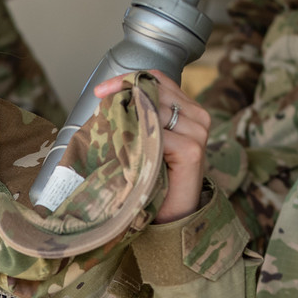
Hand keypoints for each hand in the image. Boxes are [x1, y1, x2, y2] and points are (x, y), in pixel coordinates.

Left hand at [96, 68, 209, 221]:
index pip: (157, 79)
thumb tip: (104, 98)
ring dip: (129, 121)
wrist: (169, 218)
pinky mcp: (192, 150)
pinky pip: (158, 133)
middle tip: (99, 116)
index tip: (100, 91)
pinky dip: (139, 140)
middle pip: (155, 91)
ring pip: (155, 109)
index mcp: (187, 110)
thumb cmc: (153, 181)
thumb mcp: (142, 142)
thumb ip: (135, 118)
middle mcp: (197, 116)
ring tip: (113, 140)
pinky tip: (128, 154)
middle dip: (124, 100)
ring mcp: (198, 132)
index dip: (128, 80)